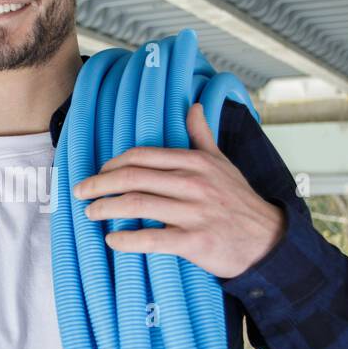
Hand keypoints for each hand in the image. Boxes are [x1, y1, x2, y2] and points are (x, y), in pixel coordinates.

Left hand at [72, 102, 285, 278]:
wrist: (268, 240)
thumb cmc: (240, 201)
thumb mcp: (223, 162)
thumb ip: (203, 135)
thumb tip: (193, 106)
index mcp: (194, 161)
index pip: (141, 156)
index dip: (112, 164)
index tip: (97, 172)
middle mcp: (192, 183)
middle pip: (132, 177)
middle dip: (99, 184)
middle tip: (80, 192)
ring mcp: (194, 212)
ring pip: (137, 205)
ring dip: (105, 208)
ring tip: (89, 213)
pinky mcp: (196, 242)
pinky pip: (152, 239)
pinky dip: (127, 239)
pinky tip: (112, 240)